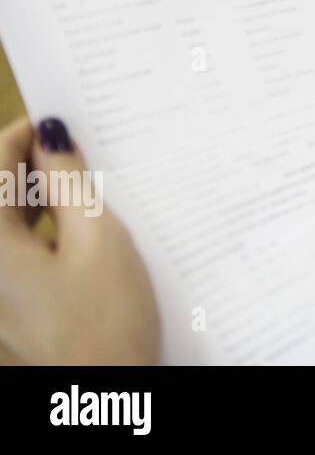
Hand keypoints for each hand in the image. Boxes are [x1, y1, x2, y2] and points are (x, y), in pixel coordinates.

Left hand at [0, 118, 158, 364]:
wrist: (105, 393)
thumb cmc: (105, 319)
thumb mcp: (99, 239)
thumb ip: (70, 183)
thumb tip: (52, 136)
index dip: (23, 134)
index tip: (62, 120)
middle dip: (34, 163)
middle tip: (83, 148)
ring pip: (8, 218)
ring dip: (41, 194)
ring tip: (89, 183)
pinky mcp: (12, 299)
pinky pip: (18, 245)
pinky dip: (44, 224)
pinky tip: (81, 225)